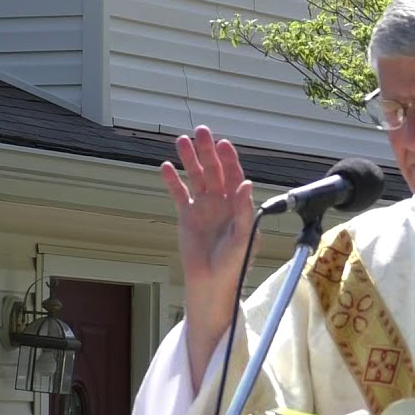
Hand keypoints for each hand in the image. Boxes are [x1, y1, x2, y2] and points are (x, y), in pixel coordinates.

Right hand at [160, 125, 254, 389]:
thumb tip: (247, 184)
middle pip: (214, 171)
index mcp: (239, 204)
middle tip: (201, 131)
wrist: (212, 283)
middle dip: (208, 151)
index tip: (222, 144)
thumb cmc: (234, 263)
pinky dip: (173, 180)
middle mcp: (222, 201)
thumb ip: (245, 212)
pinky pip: (180, 194)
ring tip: (181, 140)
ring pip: (196, 178)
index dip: (229, 159)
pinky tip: (166, 166)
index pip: (235, 176)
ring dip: (190, 160)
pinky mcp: (187, 216)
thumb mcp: (243, 238)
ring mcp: (204, 206)